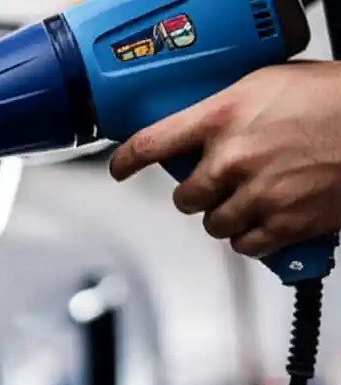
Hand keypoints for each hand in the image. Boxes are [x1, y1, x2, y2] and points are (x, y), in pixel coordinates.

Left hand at [110, 62, 340, 257]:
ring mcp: (257, 194)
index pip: (152, 143)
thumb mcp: (265, 85)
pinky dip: (253, 237)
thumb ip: (223, 111)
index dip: (127, 160)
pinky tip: (267, 218)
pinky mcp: (284, 224)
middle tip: (220, 184)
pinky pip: (245, 246)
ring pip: (213, 225)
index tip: (119, 169)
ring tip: (252, 198)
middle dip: (198, 194)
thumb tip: (192, 131)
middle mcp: (233, 158)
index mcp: (223, 117)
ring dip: (226, 216)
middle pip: (183, 198)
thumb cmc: (332, 98)